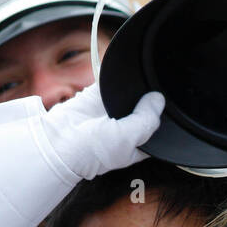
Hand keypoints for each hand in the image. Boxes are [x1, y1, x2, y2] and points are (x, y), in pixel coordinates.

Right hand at [40, 83, 164, 181]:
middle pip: (145, 108)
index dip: (164, 117)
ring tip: (141, 77)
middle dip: (149, 99)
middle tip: (155, 88)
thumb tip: (158, 99)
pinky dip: (116, 76)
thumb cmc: (91, 152)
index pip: (157, 128)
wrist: (58, 143)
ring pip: (129, 94)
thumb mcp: (128, 138)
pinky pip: (110, 82)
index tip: (169, 104)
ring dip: (133, 86)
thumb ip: (146, 120)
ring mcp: (111, 112)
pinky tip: (123, 74)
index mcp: (137, 144)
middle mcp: (125, 128)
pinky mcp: (97, 97)